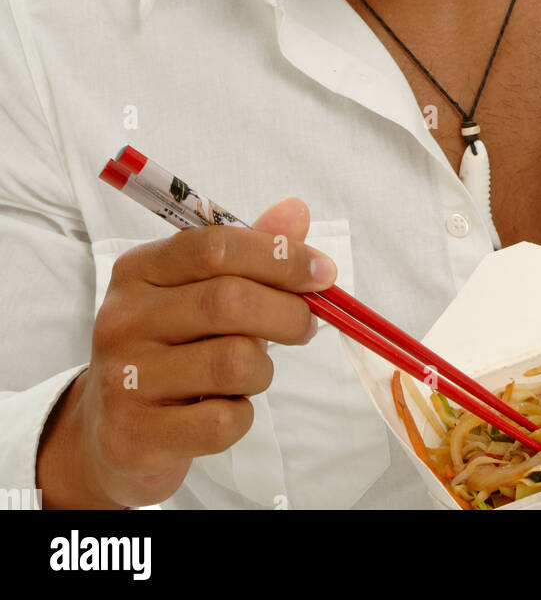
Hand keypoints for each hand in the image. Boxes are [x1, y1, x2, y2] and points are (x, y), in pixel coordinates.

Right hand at [38, 197, 335, 508]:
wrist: (111, 432)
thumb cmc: (169, 349)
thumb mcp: (198, 293)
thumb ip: (248, 253)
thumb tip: (296, 210)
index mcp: (137, 270)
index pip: (215, 246)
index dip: (279, 256)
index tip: (323, 272)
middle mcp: (122, 318)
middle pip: (229, 300)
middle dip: (287, 312)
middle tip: (306, 325)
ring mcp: (124, 378)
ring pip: (234, 362)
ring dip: (263, 369)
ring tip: (253, 372)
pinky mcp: (134, 435)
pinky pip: (223, 421)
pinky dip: (243, 415)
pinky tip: (226, 408)